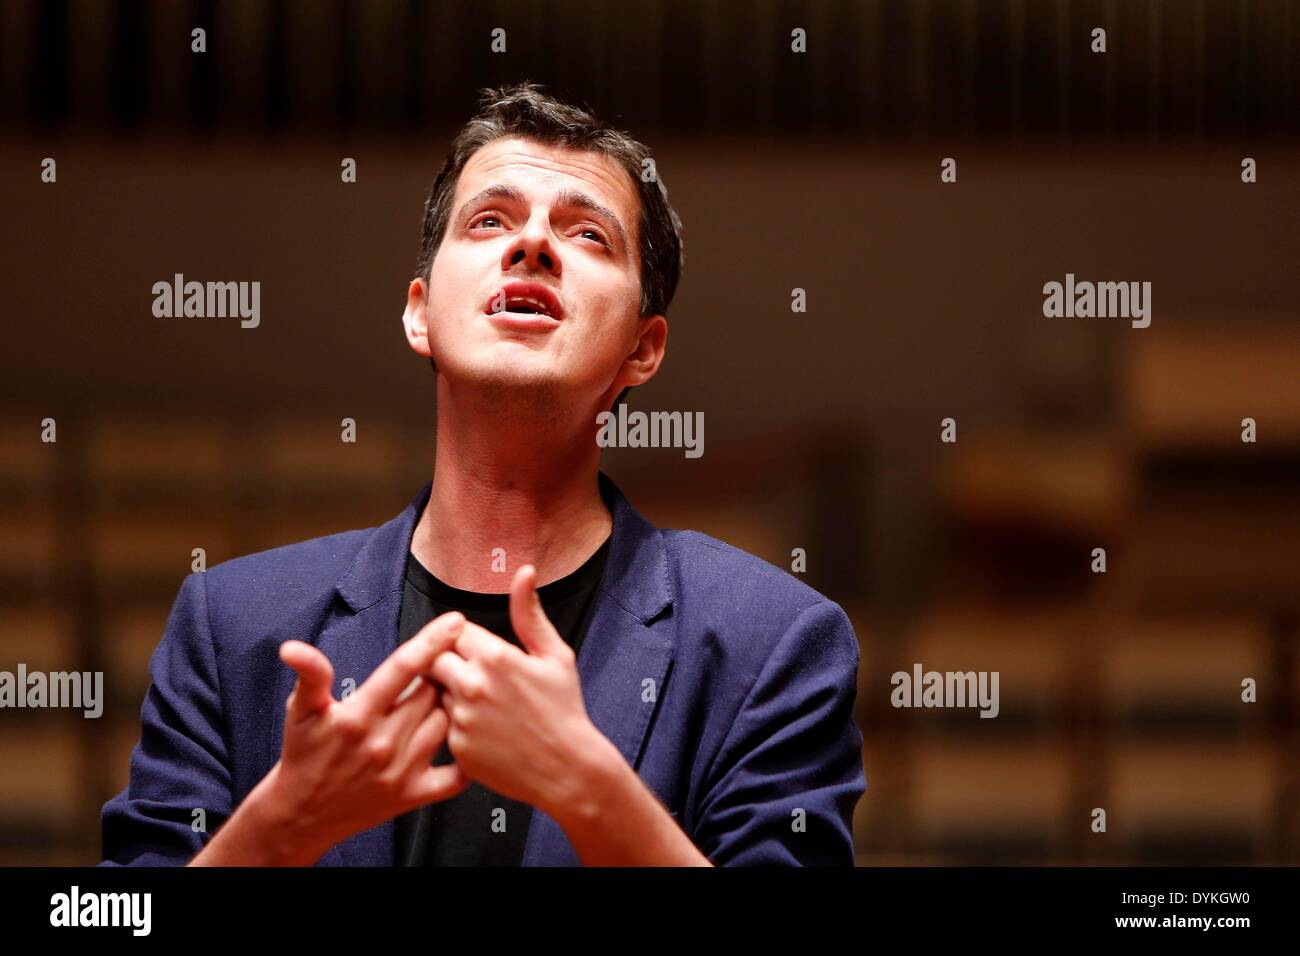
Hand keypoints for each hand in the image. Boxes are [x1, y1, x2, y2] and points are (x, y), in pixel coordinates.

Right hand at [263, 611, 472, 860]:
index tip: (455, 621)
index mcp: (357, 716)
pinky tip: (464, 740)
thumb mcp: (299, 711)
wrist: (300, 814)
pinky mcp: (412, 795)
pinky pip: (455, 777)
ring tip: (445, 698)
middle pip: (432, 692)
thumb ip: (309, 674)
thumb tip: (291, 648)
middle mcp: (382, 743)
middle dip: (439, 675)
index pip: (402, 668)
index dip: (432, 641)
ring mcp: (400, 771)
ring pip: (446, 724)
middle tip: (440, 668)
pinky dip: (465, 759)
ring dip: (450, 707)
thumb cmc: (304, 754)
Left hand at [430, 565, 609, 817]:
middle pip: (434, 659)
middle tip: (472, 676)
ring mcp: (461, 718)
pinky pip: (442, 725)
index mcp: (495, 656)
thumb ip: (530, 614)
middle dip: (448, 664)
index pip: (454, 631)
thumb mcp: (555, 656)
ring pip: (435, 692)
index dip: (466, 640)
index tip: (480, 653)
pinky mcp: (456, 747)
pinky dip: (455, 725)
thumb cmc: (564, 709)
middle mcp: (472, 685)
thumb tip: (525, 572)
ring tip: (482, 705)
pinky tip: (483, 730)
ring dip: (449, 694)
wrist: (568, 769)